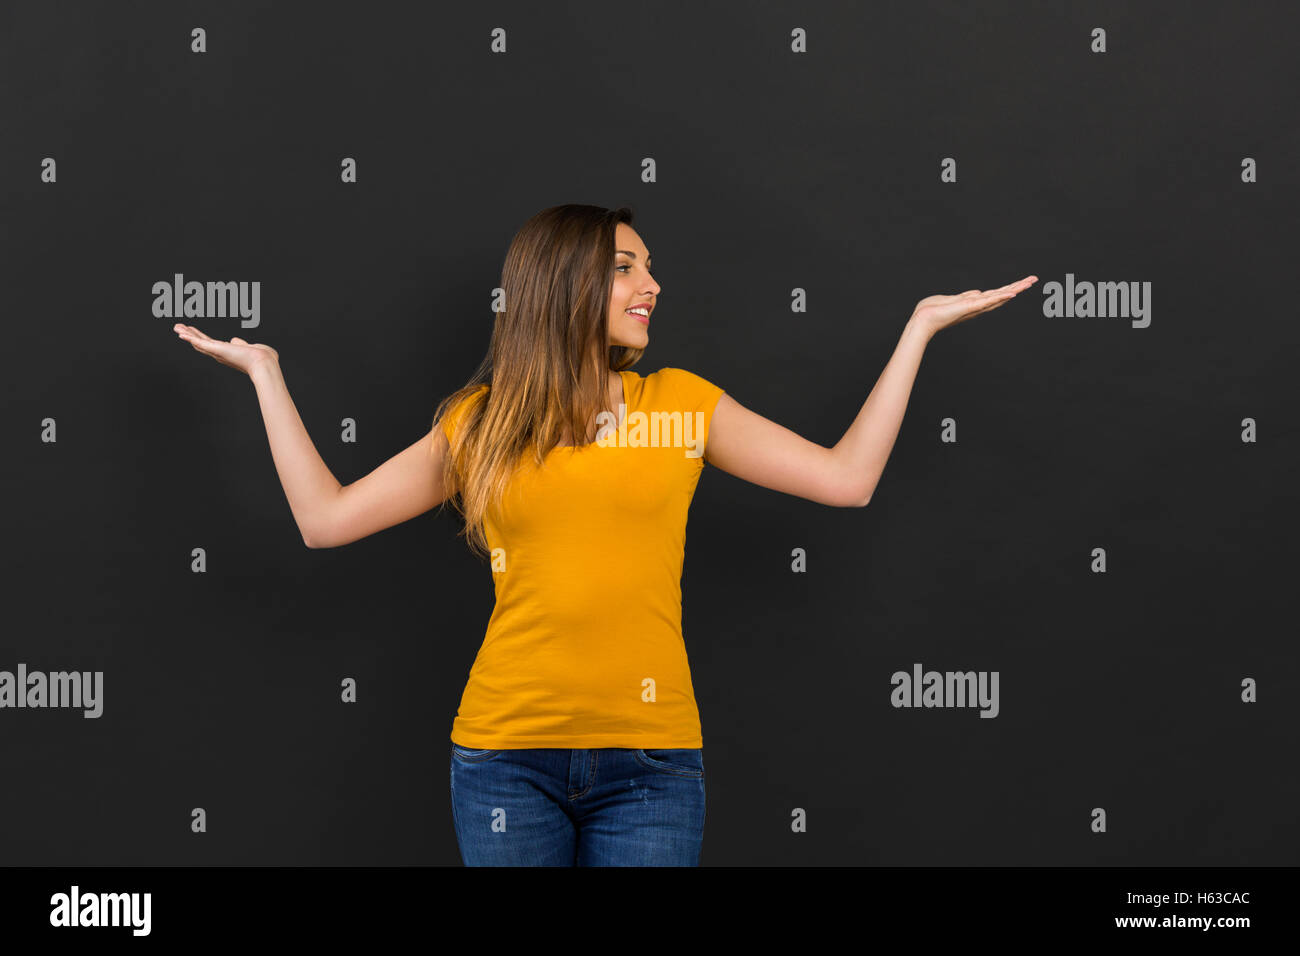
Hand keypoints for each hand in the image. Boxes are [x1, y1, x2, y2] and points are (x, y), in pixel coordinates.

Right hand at [173, 324, 279, 375]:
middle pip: (201, 343)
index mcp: (228, 353)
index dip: (201, 338)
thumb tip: (234, 340)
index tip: (193, 332)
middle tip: (179, 328)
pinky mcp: (217, 350)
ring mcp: (218, 352)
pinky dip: (190, 338)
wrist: (264, 363)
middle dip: (190, 335)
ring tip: (177, 327)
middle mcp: (221, 354)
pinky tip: (181, 333)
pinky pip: (200, 343)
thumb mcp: (249, 348)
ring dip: (187, 334)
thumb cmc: (263, 358)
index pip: (211, 344)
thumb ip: (240, 344)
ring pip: (198, 342)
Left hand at [910, 275, 1037, 336]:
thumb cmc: (933, 311)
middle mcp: (977, 306)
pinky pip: (988, 301)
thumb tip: (977, 292)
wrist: (923, 320)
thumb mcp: (954, 299)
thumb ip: (967, 297)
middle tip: (1033, 279)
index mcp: (974, 303)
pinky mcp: (969, 307)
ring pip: (999, 296)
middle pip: (1002, 295)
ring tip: (1029, 282)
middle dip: (1018, 287)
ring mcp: (975, 307)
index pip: (995, 295)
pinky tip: (1012, 294)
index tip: (1022, 283)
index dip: (1009, 289)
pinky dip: (1000, 297)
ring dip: (1015, 289)